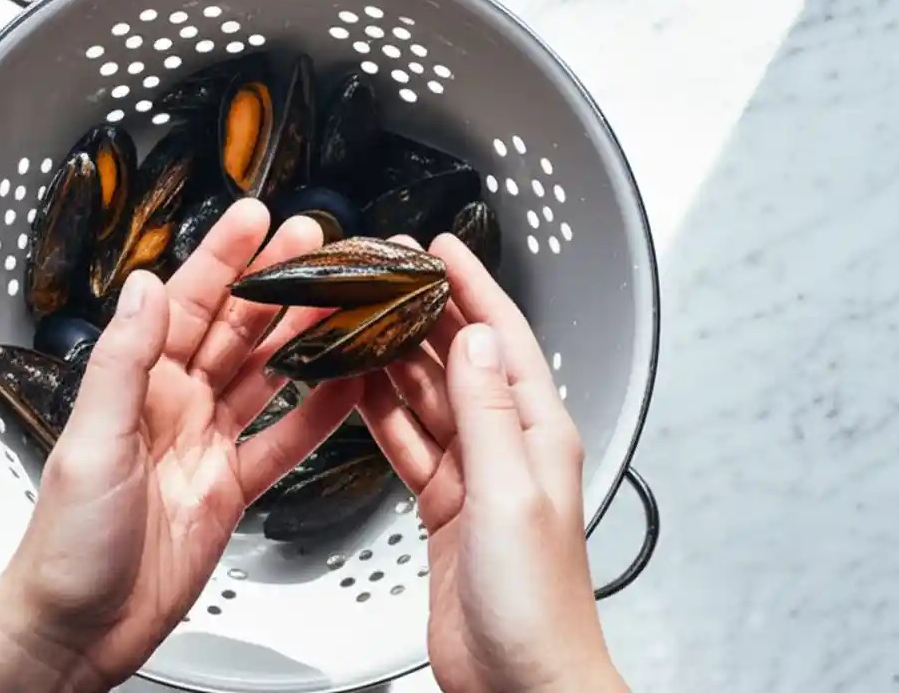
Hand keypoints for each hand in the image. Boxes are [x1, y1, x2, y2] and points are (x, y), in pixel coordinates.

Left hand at [0, 200, 361, 691]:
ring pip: (265, 379)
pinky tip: (346, 387)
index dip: (222, 259)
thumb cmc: (65, 544)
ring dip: (304, 340)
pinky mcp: (229, 490)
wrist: (76, 628)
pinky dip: (316, 416)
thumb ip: (124, 362)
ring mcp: (204, 446)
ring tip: (345, 302)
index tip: (253, 219)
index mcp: (135, 387)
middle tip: (317, 246)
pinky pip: (280, 443)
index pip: (185, 305)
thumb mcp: (91, 442)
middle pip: (235, 332)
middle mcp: (172, 407)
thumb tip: (145, 287)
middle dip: (276, 286)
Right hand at [358, 234, 625, 692]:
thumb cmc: (537, 604)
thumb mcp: (510, 493)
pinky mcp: (443, 506)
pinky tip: (360, 390)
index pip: (502, 337)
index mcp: (536, 433)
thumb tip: (472, 338)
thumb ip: (486, 413)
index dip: (472, 286)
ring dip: (395, 358)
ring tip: (361, 319)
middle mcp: (506, 446)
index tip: (441, 248)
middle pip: (459, 359)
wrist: (523, 679)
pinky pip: (408, 443)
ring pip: (427, 398)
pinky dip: (381, 415)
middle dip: (422, 312)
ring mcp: (474, 476)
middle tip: (384, 273)